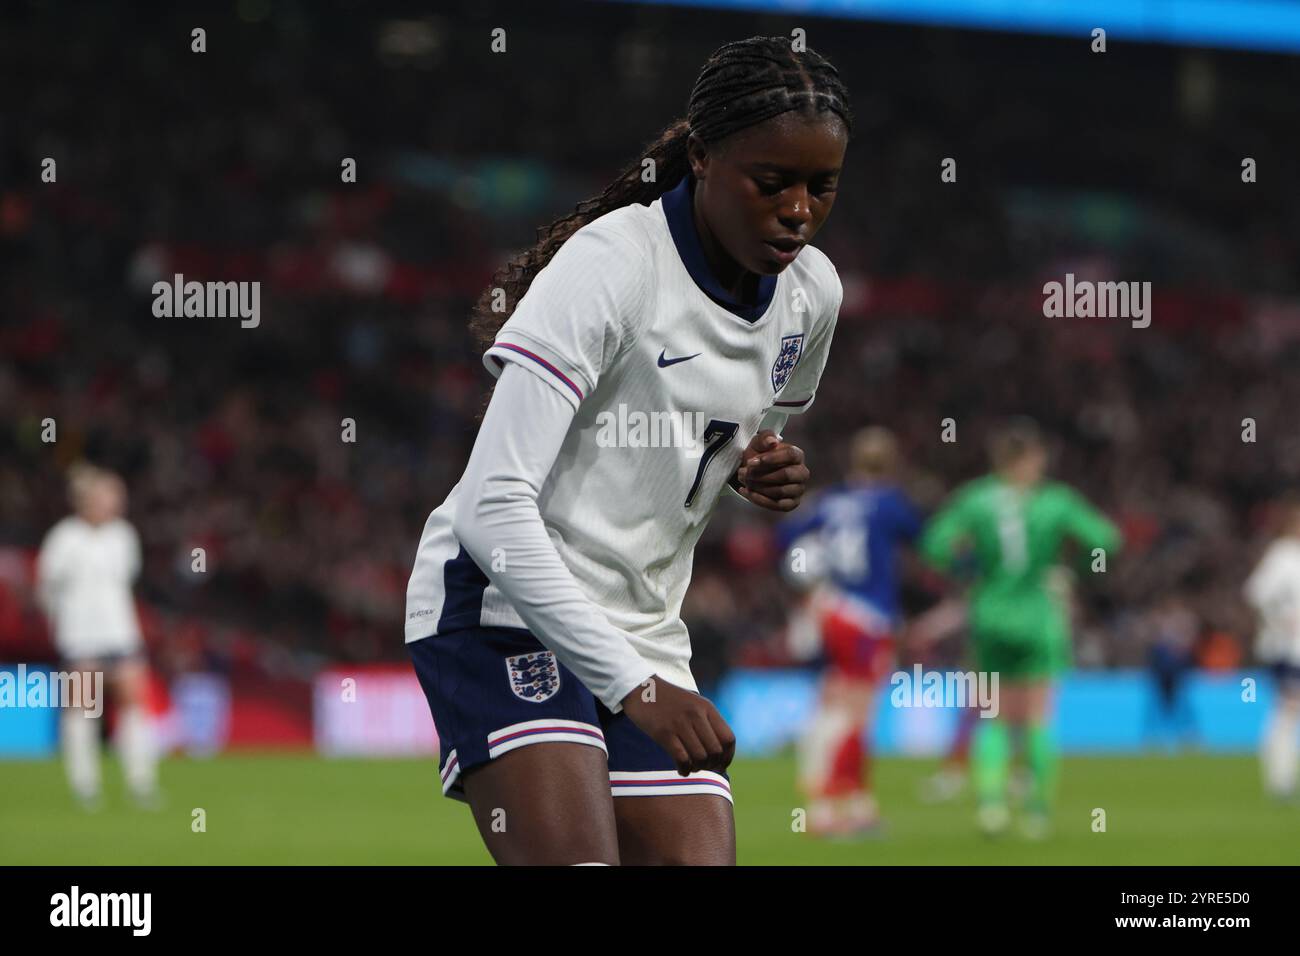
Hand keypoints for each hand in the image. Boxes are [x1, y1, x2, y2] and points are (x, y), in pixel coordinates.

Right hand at [620, 676, 735, 775]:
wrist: (640, 688)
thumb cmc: (668, 700)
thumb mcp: (693, 704)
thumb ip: (707, 722)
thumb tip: (718, 752)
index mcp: (706, 707)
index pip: (728, 738)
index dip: (727, 757)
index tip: (720, 766)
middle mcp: (696, 714)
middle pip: (716, 751)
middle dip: (712, 765)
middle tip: (703, 767)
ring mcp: (680, 723)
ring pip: (700, 757)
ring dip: (697, 768)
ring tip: (691, 767)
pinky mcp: (664, 732)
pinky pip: (682, 758)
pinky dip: (684, 769)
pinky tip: (681, 769)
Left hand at [733, 429, 809, 511]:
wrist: (752, 472)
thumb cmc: (758, 455)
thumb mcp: (758, 443)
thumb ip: (764, 437)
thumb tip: (773, 441)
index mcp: (797, 455)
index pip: (790, 455)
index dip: (771, 458)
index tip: (752, 462)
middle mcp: (802, 473)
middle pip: (786, 475)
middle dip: (761, 475)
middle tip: (743, 473)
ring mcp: (798, 490)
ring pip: (779, 491)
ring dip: (758, 487)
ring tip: (743, 480)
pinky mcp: (791, 504)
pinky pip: (777, 505)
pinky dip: (759, 499)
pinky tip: (746, 491)